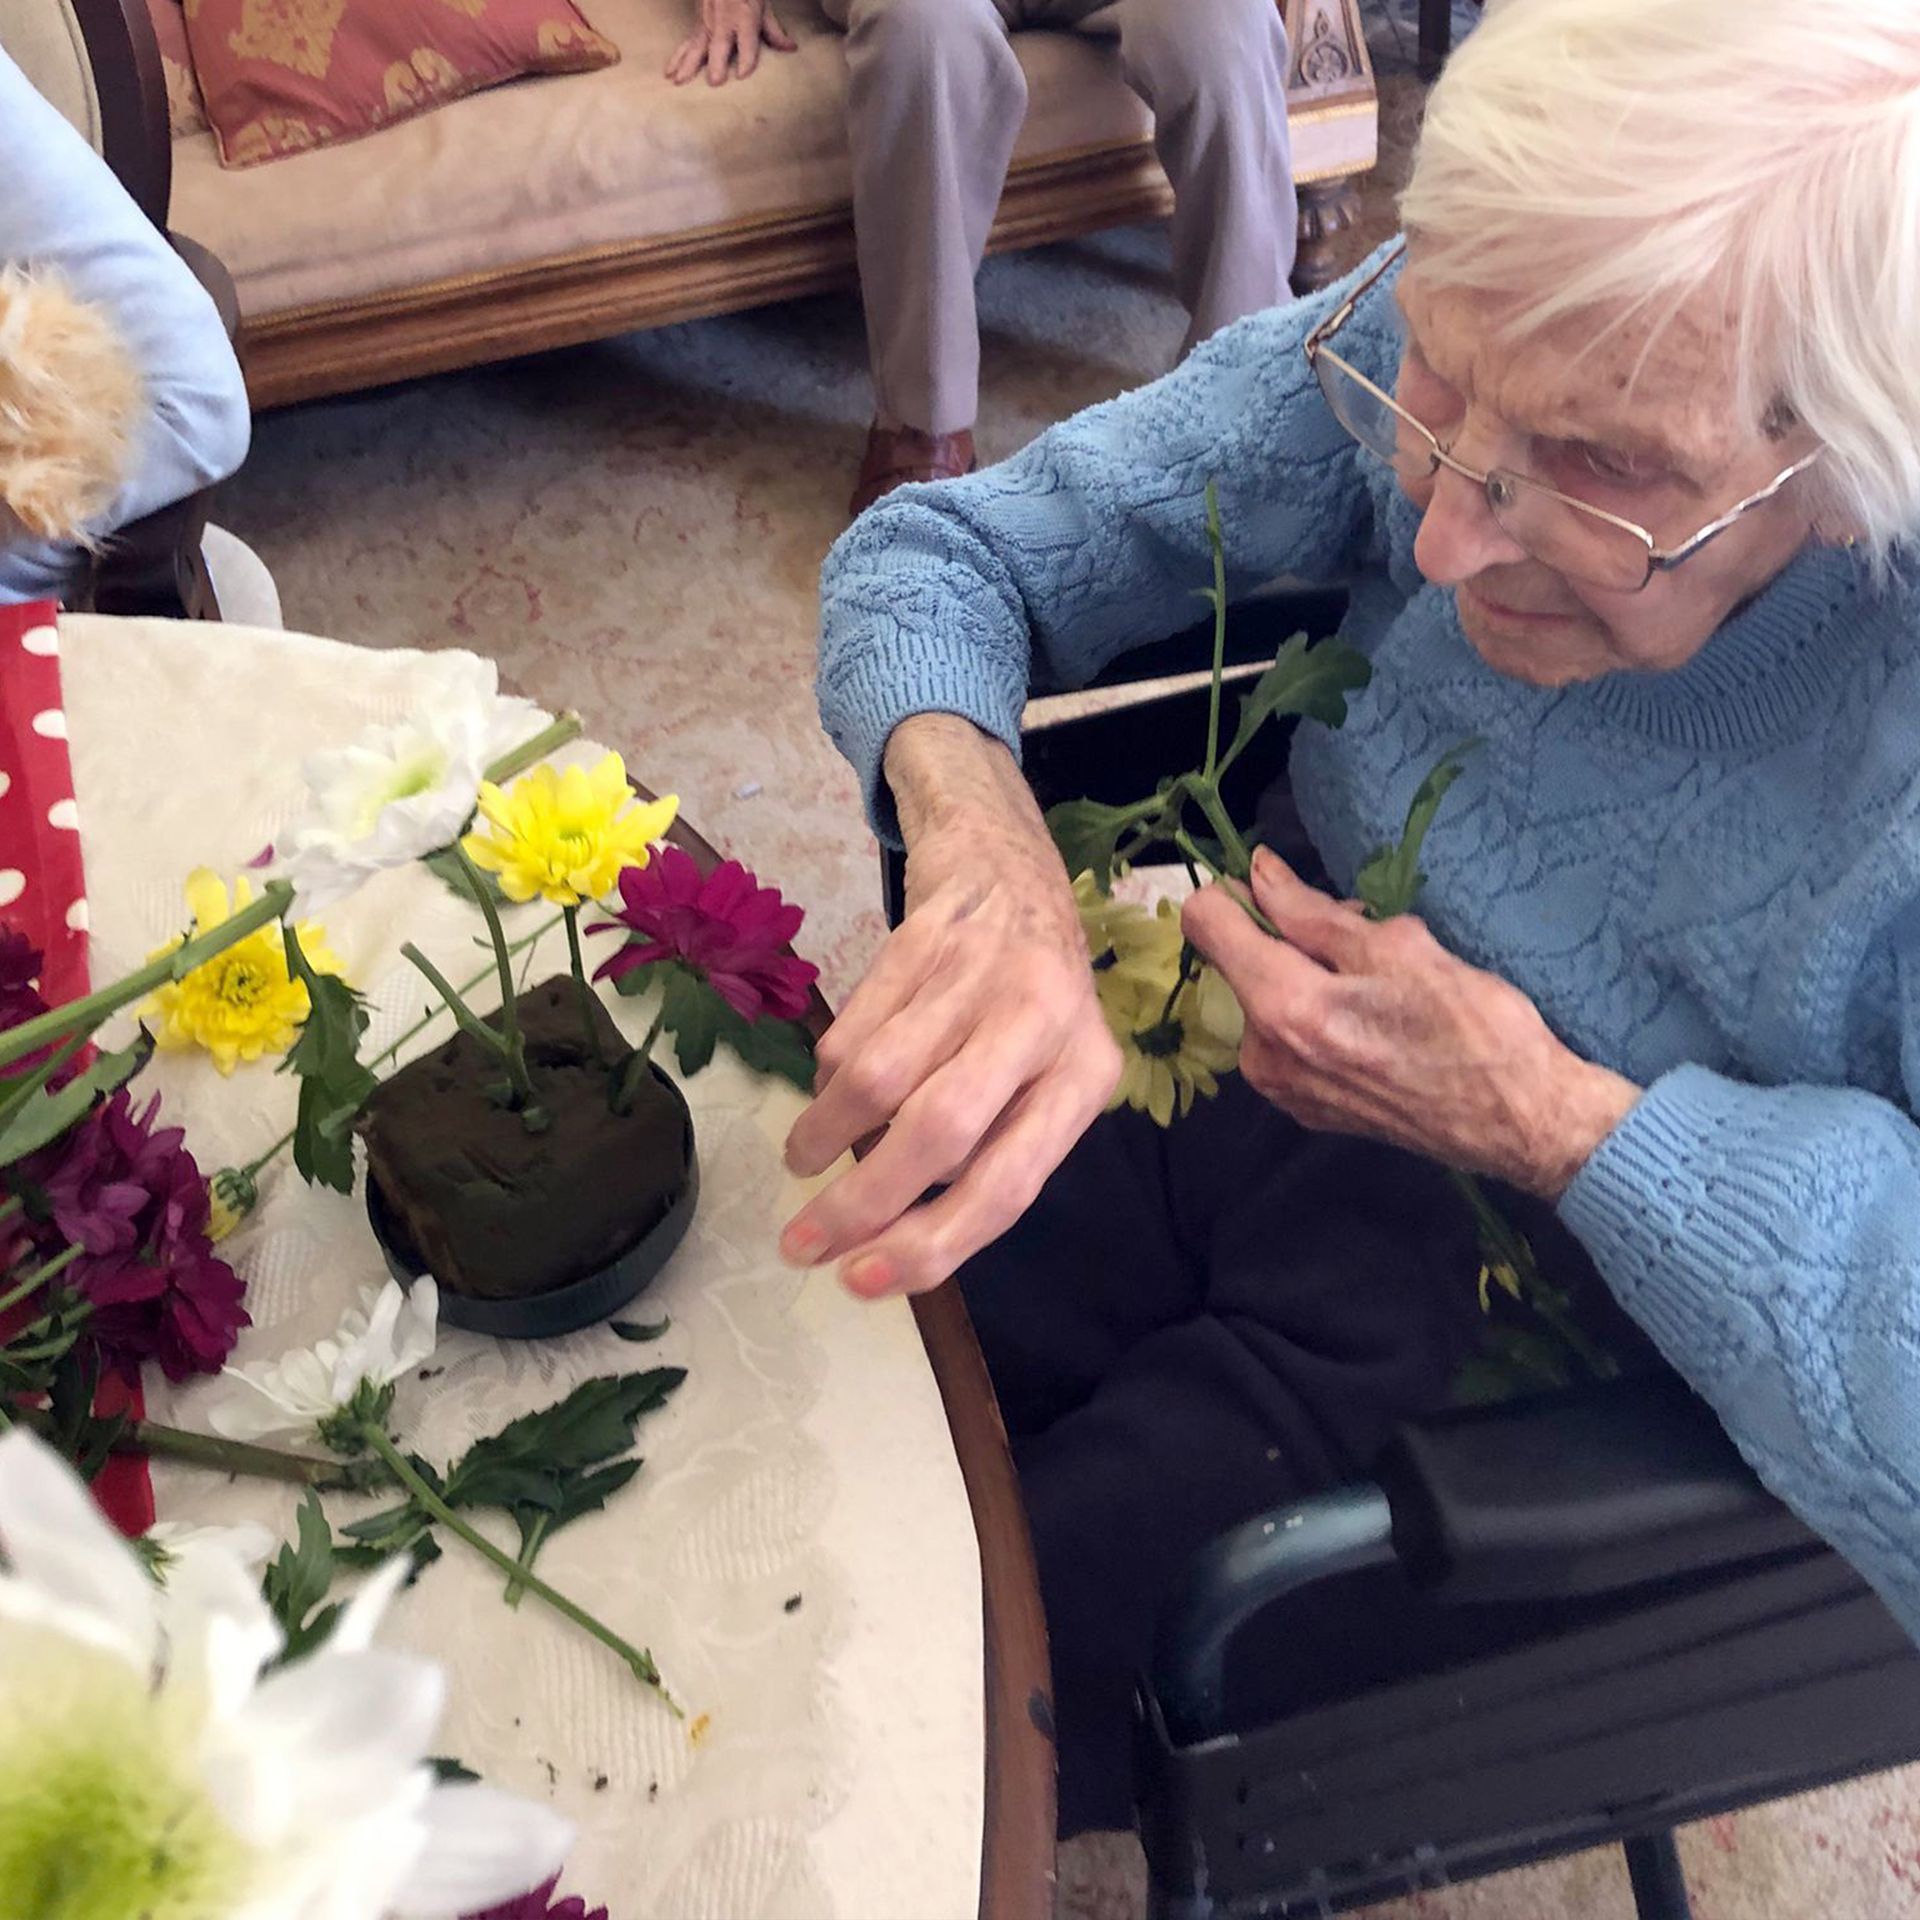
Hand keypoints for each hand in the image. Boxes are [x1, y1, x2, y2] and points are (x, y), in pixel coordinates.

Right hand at [665, 0, 795, 85]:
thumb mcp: (764, 7)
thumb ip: (774, 31)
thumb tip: (791, 48)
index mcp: (745, 18)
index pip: (747, 42)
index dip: (746, 58)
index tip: (743, 74)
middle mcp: (723, 22)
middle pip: (719, 45)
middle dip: (716, 62)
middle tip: (714, 81)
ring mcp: (707, 23)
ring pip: (696, 46)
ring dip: (688, 64)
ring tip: (679, 82)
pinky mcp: (696, 25)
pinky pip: (685, 44)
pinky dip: (676, 58)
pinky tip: (669, 73)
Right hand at [780, 717, 1120, 1297]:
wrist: (1005, 860)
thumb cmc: (1031, 993)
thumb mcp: (1048, 1067)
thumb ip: (999, 1144)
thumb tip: (906, 1234)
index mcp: (1084, 1074)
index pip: (1009, 1184)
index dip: (932, 1244)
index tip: (863, 1283)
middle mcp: (1041, 1020)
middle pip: (938, 1134)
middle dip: (860, 1204)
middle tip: (803, 1245)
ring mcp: (978, 972)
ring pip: (878, 1080)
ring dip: (824, 1137)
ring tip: (802, 1162)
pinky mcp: (921, 936)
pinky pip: (852, 1028)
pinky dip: (827, 1077)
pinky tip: (828, 1092)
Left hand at [1182, 848, 1639, 1198]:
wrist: (1522, 1124)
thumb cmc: (1473, 1027)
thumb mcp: (1398, 948)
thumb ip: (1311, 911)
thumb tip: (1258, 872)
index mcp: (1282, 1008)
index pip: (1205, 923)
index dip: (1236, 892)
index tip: (1281, 889)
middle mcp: (1263, 1055)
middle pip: (1244, 960)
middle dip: (1295, 936)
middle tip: (1370, 938)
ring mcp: (1282, 1089)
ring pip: (1272, 997)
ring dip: (1313, 975)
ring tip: (1385, 984)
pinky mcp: (1305, 1108)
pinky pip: (1290, 1037)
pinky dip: (1321, 1015)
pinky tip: (1379, 1023)